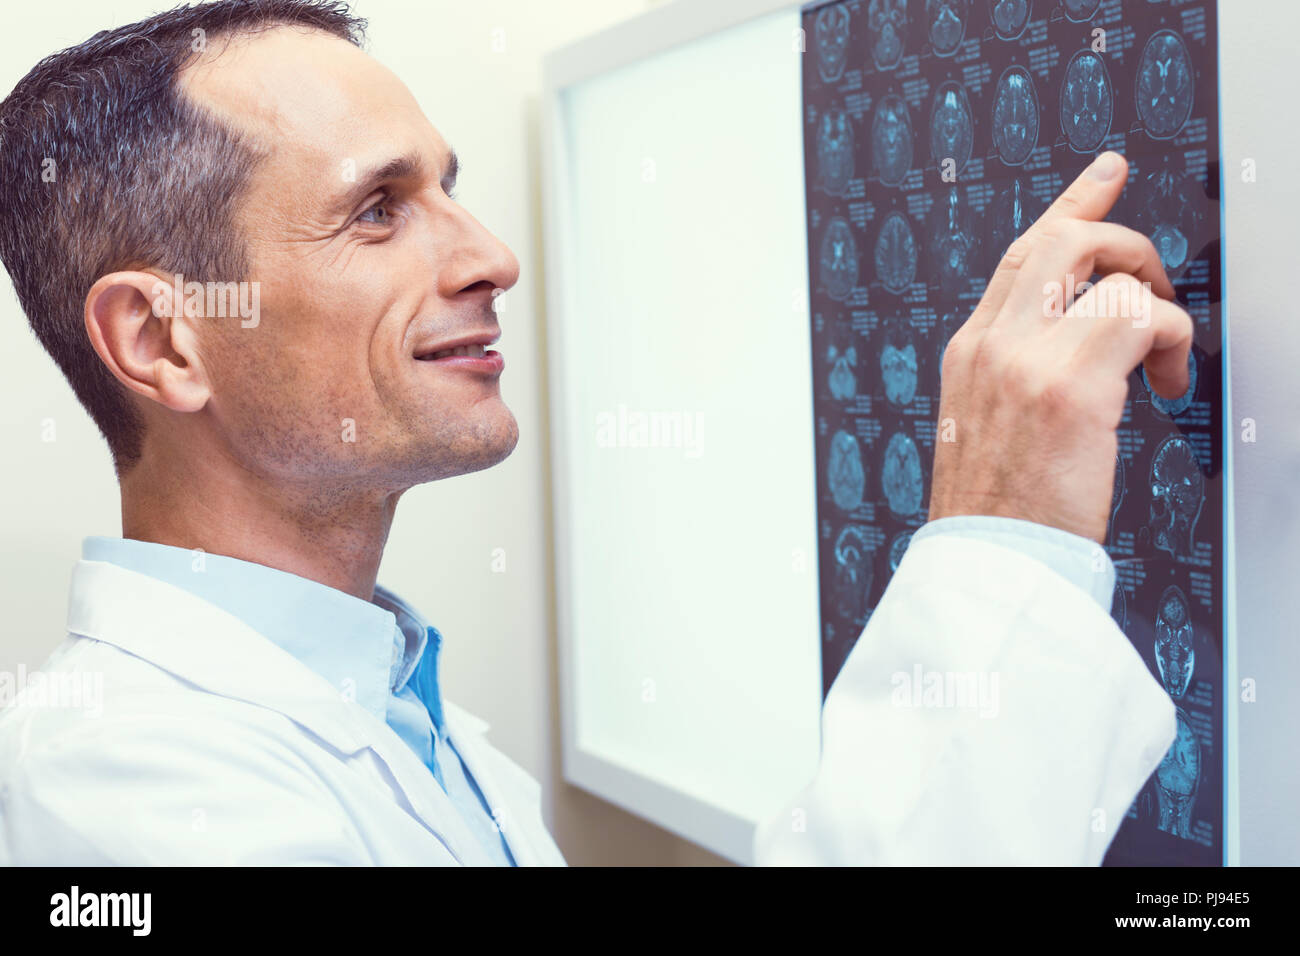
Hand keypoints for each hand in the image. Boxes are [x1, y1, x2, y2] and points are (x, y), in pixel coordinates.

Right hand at [929, 151, 1193, 542]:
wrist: (985, 567)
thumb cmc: (996, 514)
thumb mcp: (985, 431)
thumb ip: (1019, 377)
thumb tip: (1085, 353)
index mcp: (970, 354)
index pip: (1021, 257)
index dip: (1071, 207)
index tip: (1106, 174)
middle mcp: (991, 345)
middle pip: (1061, 237)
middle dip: (1126, 240)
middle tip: (1155, 282)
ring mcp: (1025, 360)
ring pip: (1107, 262)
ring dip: (1159, 298)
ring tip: (1166, 357)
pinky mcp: (1070, 387)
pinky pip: (1143, 316)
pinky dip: (1173, 343)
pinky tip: (1168, 390)